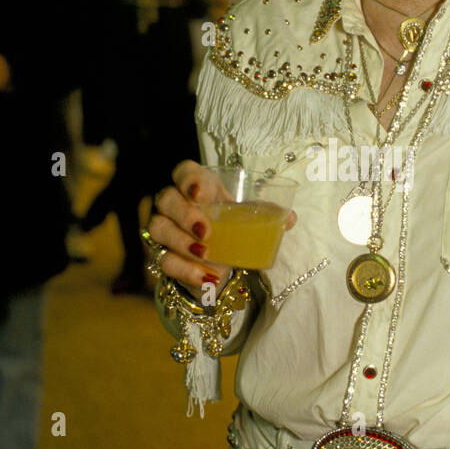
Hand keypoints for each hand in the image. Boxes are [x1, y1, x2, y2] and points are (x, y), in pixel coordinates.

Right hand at [148, 159, 296, 298]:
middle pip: (166, 198)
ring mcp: (165, 229)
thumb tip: (290, 218)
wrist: (217, 262)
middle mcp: (175, 204)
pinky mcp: (164, 255)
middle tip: (206, 231)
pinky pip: (165, 261)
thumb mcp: (248, 218)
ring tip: (206, 254)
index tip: (200, 194)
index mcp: (198, 187)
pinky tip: (207, 276)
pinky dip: (187, 270)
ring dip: (181, 242)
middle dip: (184, 214)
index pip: (184, 171)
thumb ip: (267, 214)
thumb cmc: (230, 228)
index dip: (188, 179)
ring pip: (159, 227)